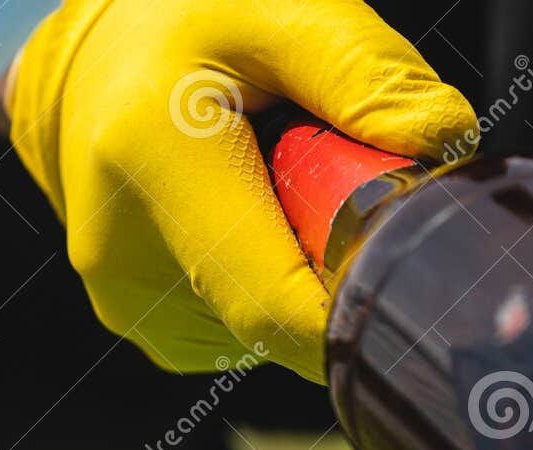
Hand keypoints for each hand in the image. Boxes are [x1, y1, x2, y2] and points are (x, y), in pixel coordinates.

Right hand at [5, 0, 475, 383]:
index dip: (360, 310)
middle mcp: (128, 260)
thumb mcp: (275, 9)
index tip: (409, 269)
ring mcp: (133, 305)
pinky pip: (247, 330)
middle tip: (334, 186)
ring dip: (303, 275)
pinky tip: (252, 218)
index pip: (280, 309)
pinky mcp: (148, 325)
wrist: (89, 57)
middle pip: (288, 323)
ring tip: (277, 190)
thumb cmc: (179, 21)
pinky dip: (273, 282)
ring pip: (273, 334)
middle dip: (337, 268)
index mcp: (154, 168)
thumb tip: (443, 143)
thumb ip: (364, 74)